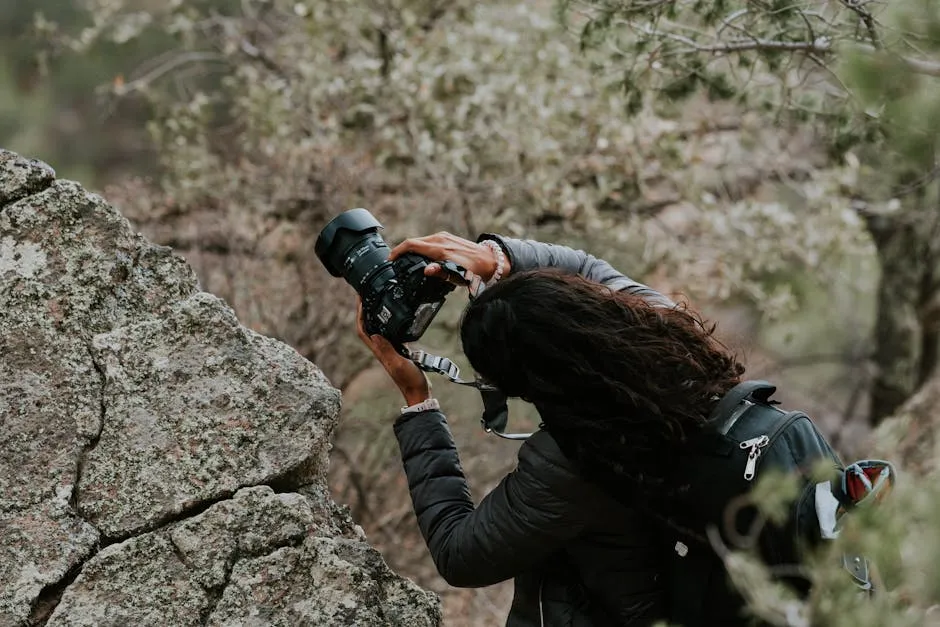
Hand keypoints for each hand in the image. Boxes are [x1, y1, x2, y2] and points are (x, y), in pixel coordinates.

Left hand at [355, 301, 429, 406]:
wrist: (419, 391)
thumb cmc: (409, 380)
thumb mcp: (398, 363)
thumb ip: (387, 350)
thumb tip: (374, 335)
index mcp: (379, 351)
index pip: (363, 331)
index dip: (359, 315)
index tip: (360, 301)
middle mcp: (382, 349)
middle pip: (368, 327)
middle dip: (364, 311)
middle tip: (366, 295)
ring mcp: (390, 350)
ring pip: (379, 329)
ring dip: (376, 315)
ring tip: (378, 301)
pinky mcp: (400, 350)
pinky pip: (392, 333)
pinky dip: (391, 323)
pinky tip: (397, 317)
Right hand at [389, 232, 510, 286]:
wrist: (489, 260)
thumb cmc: (474, 271)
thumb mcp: (457, 276)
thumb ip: (440, 273)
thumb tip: (427, 270)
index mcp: (440, 249)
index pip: (412, 245)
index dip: (398, 251)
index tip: (391, 259)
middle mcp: (440, 240)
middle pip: (414, 242)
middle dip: (403, 251)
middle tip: (396, 261)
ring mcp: (444, 237)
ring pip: (421, 240)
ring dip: (412, 249)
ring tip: (406, 259)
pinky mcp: (447, 237)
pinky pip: (429, 240)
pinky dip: (421, 247)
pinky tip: (421, 255)